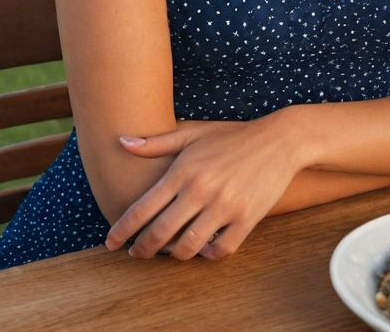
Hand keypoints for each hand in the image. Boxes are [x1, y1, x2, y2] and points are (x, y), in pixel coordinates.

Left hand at [103, 112, 307, 260]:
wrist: (279, 140)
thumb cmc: (231, 137)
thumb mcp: (193, 134)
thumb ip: (156, 142)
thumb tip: (122, 142)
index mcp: (183, 171)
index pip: (142, 208)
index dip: (122, 230)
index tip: (110, 243)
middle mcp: (200, 191)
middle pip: (160, 233)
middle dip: (142, 249)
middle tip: (135, 254)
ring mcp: (225, 207)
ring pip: (189, 247)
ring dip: (174, 255)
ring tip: (169, 252)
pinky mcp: (247, 219)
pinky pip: (222, 250)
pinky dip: (209, 255)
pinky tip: (202, 250)